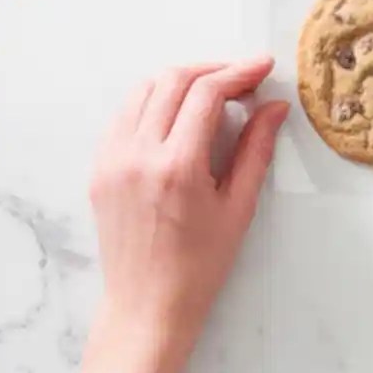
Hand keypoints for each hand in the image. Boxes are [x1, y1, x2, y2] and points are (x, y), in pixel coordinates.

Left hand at [82, 58, 288, 372]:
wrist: (147, 304)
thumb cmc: (199, 265)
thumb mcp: (238, 207)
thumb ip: (256, 150)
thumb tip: (274, 107)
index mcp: (177, 166)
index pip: (207, 93)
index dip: (239, 72)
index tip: (262, 67)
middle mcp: (138, 155)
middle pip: (174, 81)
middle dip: (213, 70)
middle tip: (242, 79)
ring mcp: (112, 160)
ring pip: (144, 90)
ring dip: (180, 80)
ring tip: (211, 91)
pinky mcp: (99, 167)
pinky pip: (124, 115)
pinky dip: (152, 101)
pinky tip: (176, 113)